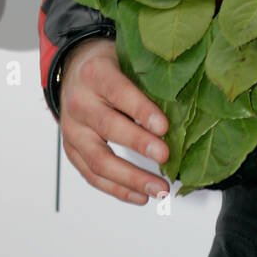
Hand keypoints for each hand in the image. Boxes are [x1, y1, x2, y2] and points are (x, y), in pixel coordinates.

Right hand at [59, 37, 170, 204]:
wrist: (74, 71)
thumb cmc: (108, 66)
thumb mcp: (125, 60)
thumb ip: (146, 80)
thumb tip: (185, 105)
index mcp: (95, 74)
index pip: (118, 92)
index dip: (141, 110)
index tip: (164, 126)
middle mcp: (79, 102)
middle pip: (108, 127)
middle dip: (139, 144)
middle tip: (165, 156)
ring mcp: (72, 129)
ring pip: (99, 159)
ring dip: (131, 178)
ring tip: (159, 188)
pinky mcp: (71, 150)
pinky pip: (92, 175)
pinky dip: (117, 189)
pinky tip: (140, 196)